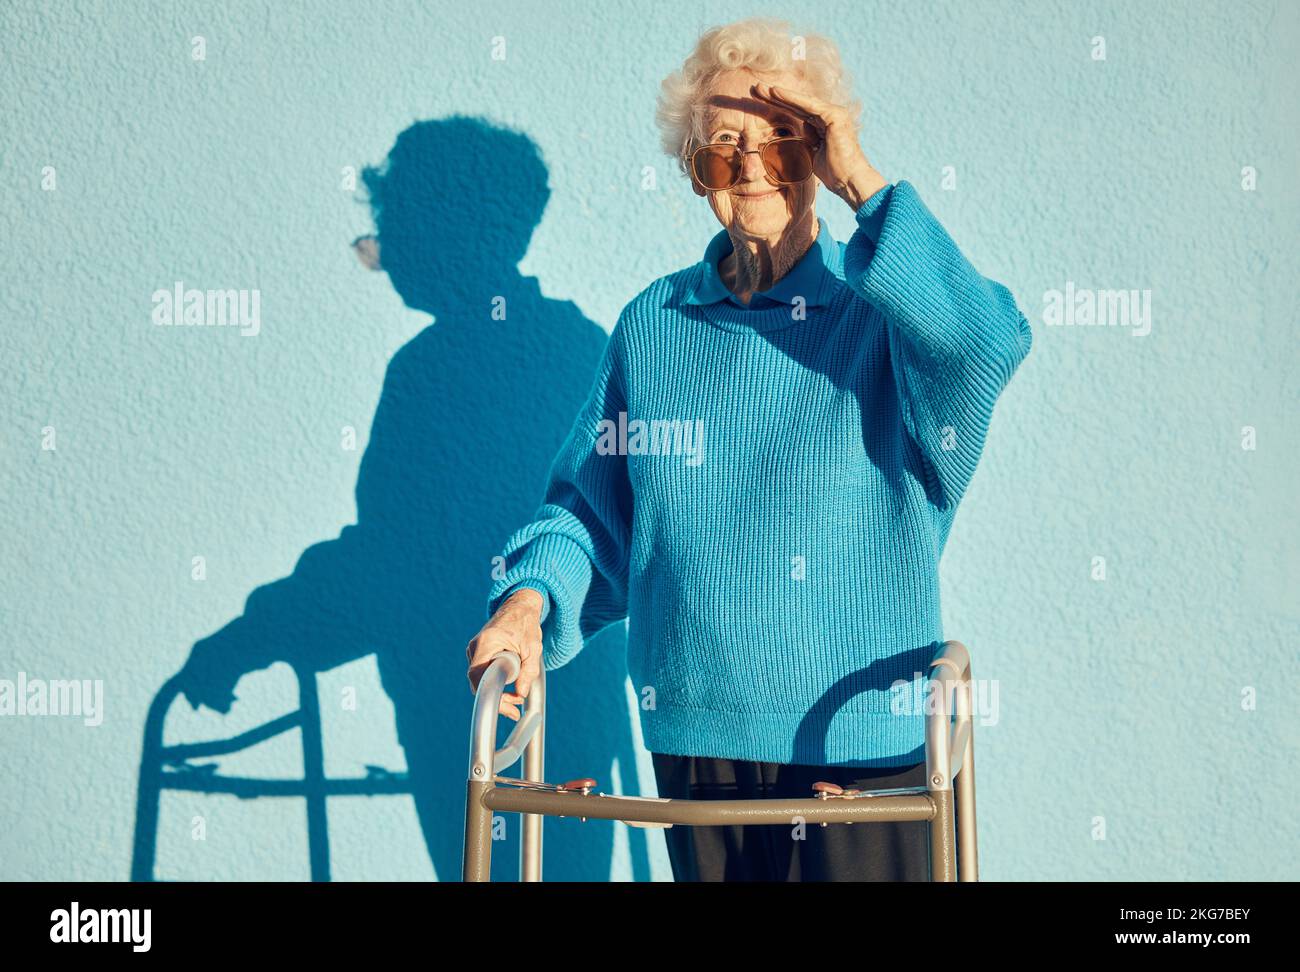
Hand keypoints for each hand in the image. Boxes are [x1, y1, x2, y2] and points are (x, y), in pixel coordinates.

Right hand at [465, 587, 544, 720]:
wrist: (519, 607)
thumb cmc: (526, 625)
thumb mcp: (533, 648)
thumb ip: (528, 671)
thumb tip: (521, 694)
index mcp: (487, 642)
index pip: (479, 677)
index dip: (492, 695)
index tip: (509, 706)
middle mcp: (475, 646)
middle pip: (478, 681)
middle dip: (496, 698)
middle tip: (514, 710)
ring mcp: (474, 650)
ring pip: (480, 679)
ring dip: (497, 691)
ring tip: (516, 698)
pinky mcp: (478, 653)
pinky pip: (483, 674)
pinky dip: (495, 683)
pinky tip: (510, 690)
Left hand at [750, 80, 887, 210]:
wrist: (848, 181)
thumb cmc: (832, 173)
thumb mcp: (810, 154)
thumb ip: (802, 142)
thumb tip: (791, 136)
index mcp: (824, 124)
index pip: (797, 112)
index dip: (778, 106)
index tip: (758, 101)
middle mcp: (830, 115)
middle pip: (797, 105)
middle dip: (775, 97)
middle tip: (755, 88)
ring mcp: (834, 113)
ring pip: (801, 103)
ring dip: (780, 95)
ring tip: (762, 88)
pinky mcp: (835, 116)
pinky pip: (808, 106)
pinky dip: (791, 99)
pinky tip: (775, 92)